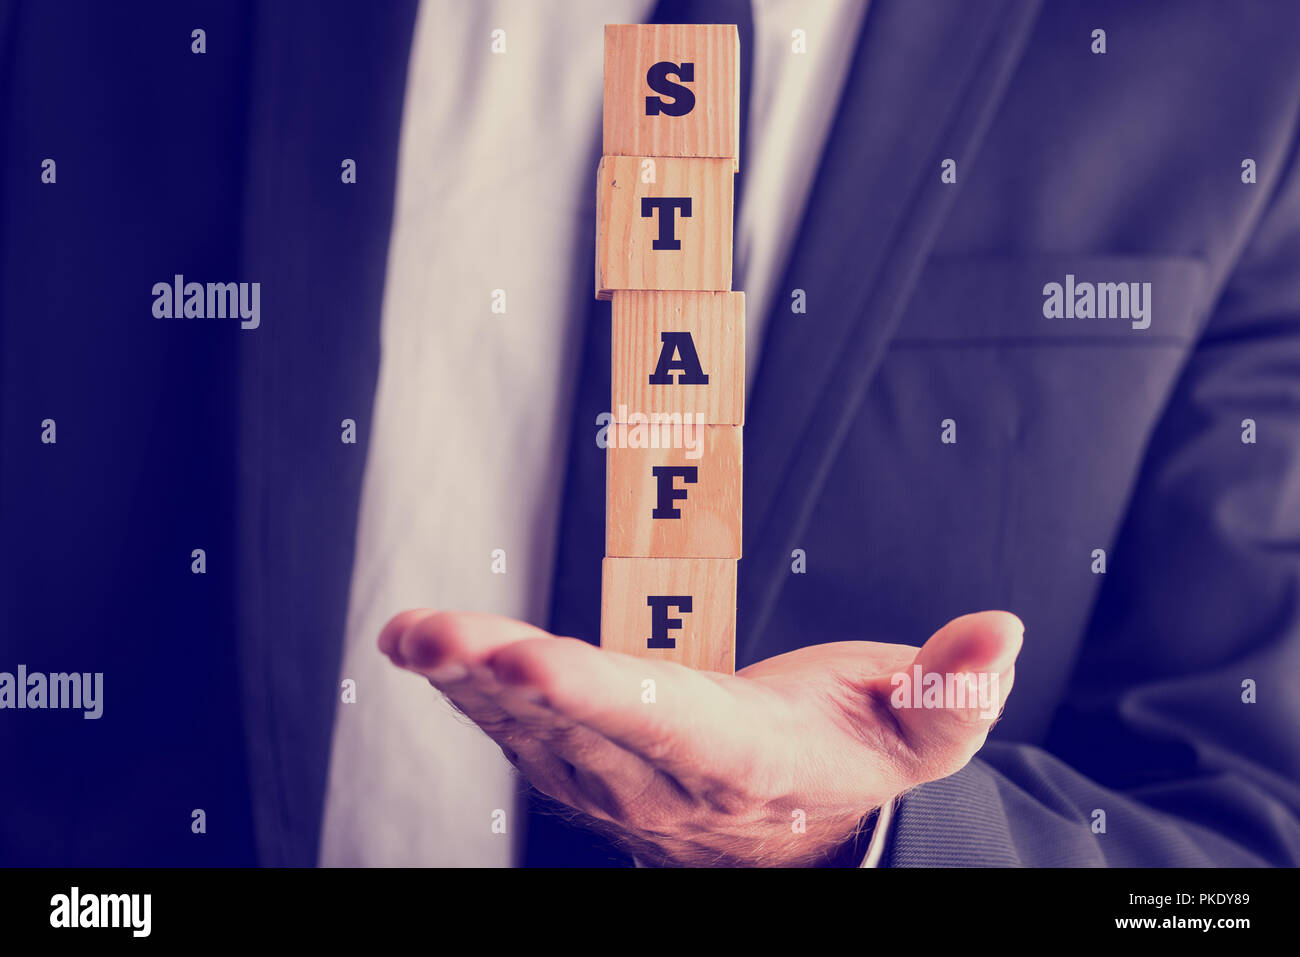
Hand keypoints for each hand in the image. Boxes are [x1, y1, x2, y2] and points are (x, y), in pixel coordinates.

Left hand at [379, 608, 1021, 865]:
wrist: (804, 832)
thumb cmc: (852, 759)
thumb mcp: (918, 732)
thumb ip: (950, 691)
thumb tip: (1000, 629)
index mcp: (743, 759)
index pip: (661, 724)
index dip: (593, 694)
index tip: (528, 658)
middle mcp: (665, 782)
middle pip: (573, 729)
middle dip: (497, 679)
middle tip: (431, 634)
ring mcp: (617, 783)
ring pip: (530, 734)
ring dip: (464, 682)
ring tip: (411, 632)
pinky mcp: (586, 768)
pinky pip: (518, 732)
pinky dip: (469, 691)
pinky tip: (428, 651)